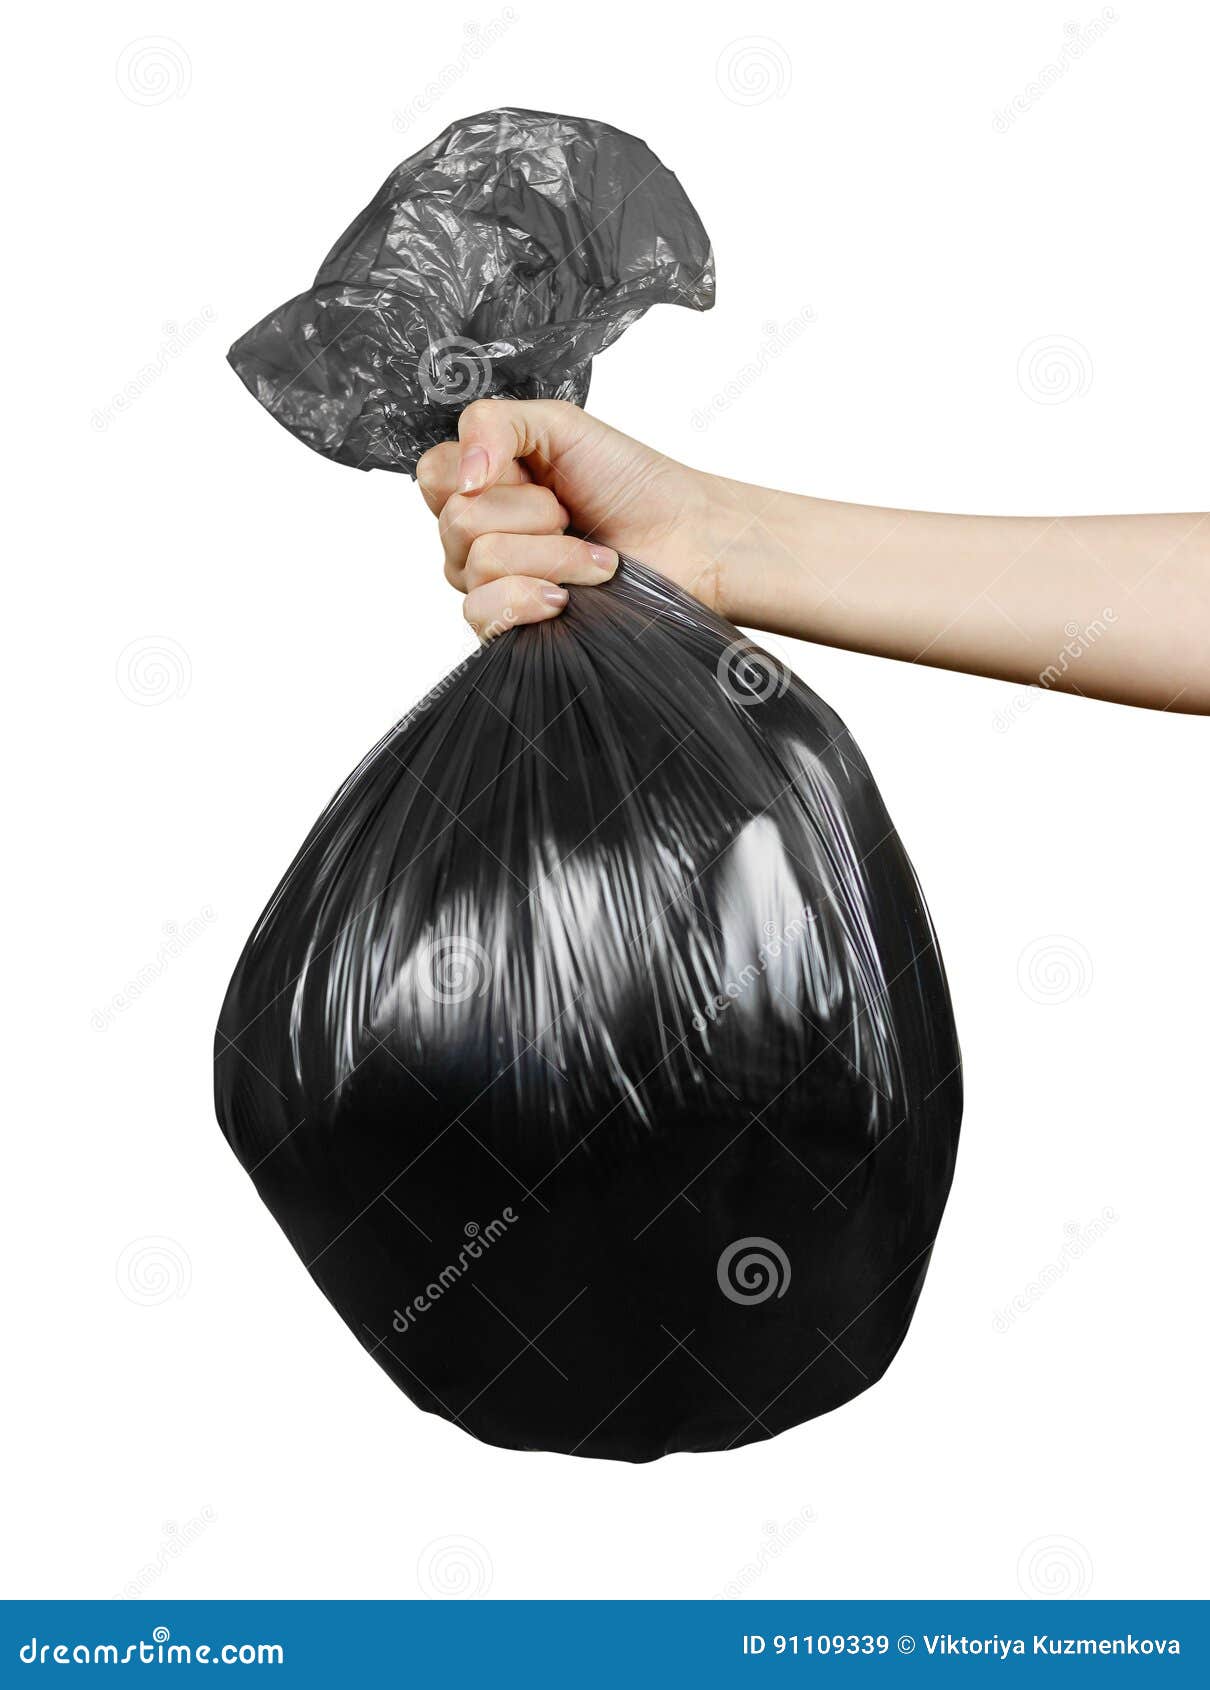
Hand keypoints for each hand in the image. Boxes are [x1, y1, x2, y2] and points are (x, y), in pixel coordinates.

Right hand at [415, 399, 724, 638]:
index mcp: (481, 486)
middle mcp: (477, 538)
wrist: (686, 540)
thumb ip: (491, 424)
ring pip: (477, 564)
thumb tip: (462, 478)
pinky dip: (529, 598)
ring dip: (550, 554)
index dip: (481, 469)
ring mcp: (494, 586)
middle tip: (570, 513)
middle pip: (456, 521)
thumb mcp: (558, 424)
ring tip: (592, 557)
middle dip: (530, 512)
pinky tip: (567, 597)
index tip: (534, 472)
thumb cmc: (630, 483)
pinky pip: (481, 614)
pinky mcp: (512, 628)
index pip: (433, 476)